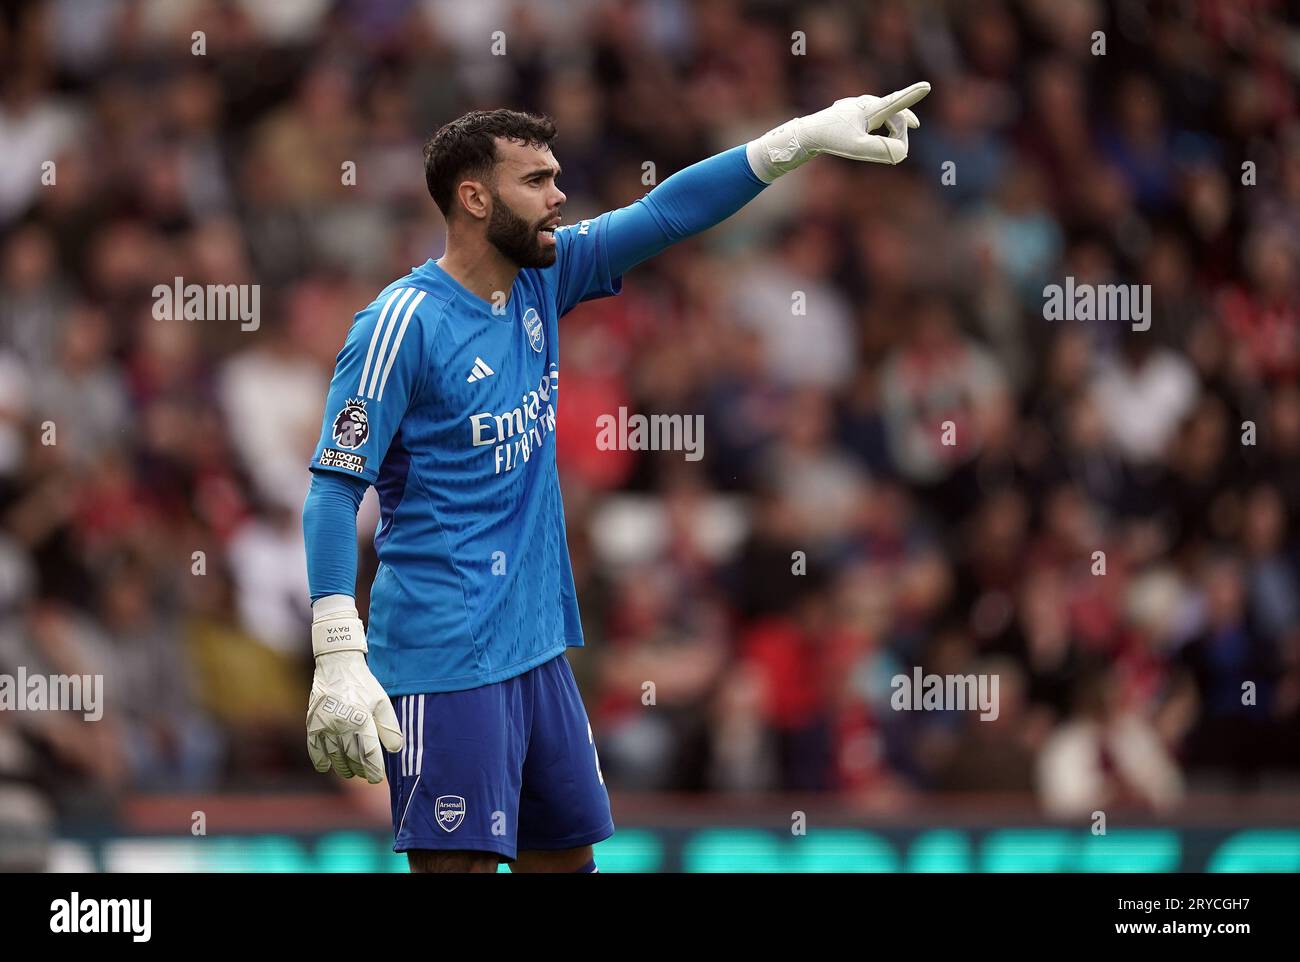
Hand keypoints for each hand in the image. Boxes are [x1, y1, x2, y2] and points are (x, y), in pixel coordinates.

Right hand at [306, 602, 402, 782]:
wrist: (337, 666)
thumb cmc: (363, 685)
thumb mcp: (382, 702)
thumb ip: (389, 727)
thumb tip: (395, 750)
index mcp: (361, 718)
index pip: (368, 752)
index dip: (373, 768)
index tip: (377, 778)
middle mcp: (341, 723)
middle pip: (351, 756)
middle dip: (359, 769)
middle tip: (365, 776)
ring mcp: (325, 724)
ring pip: (334, 755)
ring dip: (343, 767)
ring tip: (350, 772)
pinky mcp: (313, 723)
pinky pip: (315, 747)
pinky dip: (320, 759)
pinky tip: (327, 766)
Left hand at [746, 81, 930, 179]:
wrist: (807, 133)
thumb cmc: (831, 139)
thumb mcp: (857, 149)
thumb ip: (881, 151)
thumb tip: (902, 153)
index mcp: (870, 109)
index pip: (896, 101)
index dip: (912, 95)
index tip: (926, 86)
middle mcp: (866, 103)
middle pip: (894, 113)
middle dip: (904, 126)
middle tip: (909, 138)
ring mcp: (858, 106)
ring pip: (885, 114)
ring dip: (895, 125)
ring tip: (909, 127)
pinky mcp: (852, 112)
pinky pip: (875, 116)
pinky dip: (884, 124)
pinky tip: (882, 129)